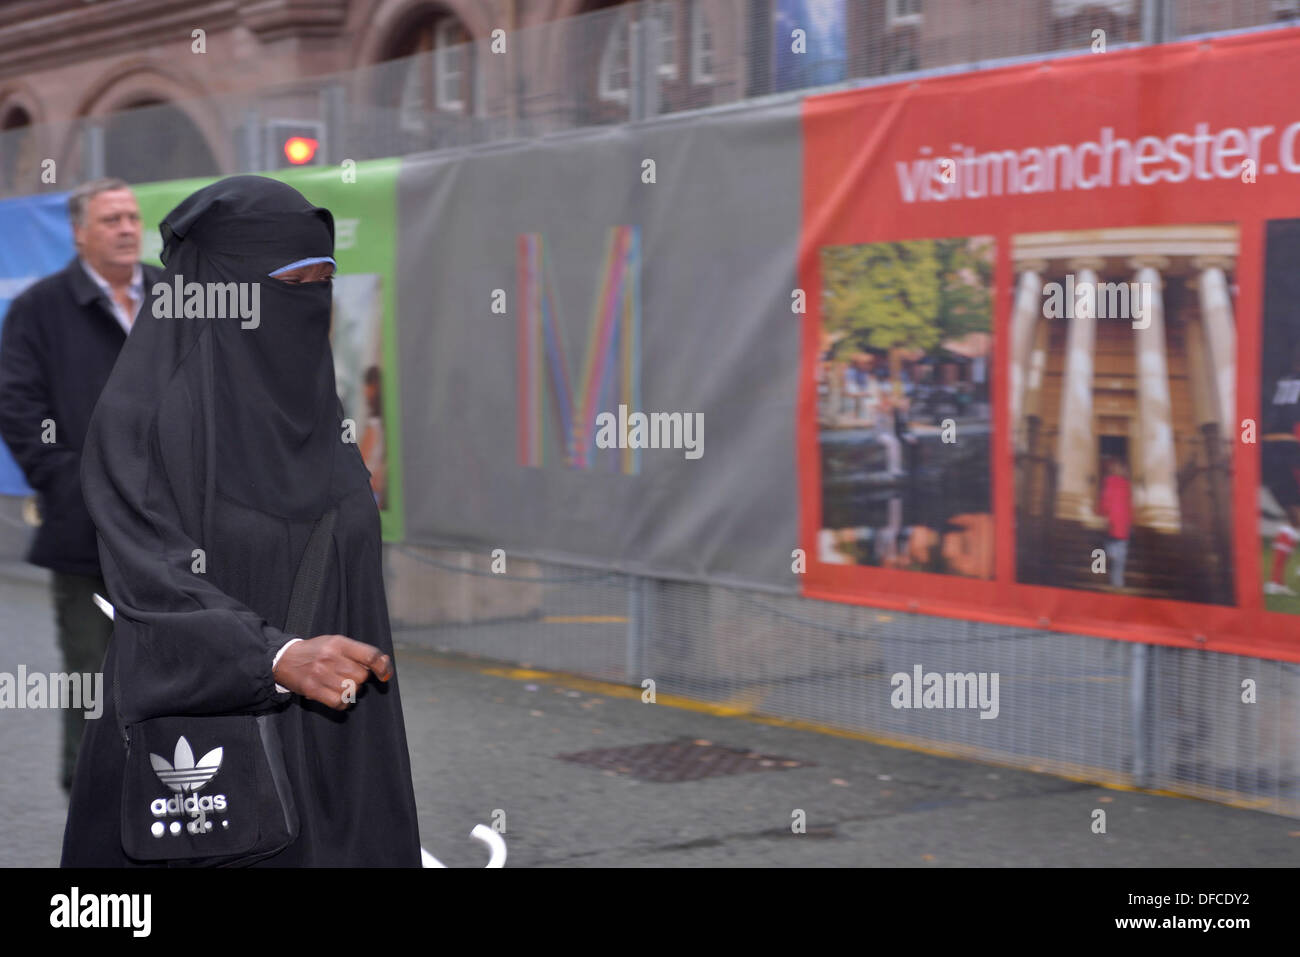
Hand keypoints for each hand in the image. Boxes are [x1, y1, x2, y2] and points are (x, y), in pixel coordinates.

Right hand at [273, 634, 391, 709]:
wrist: (284, 659)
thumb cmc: (317, 652)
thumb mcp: (337, 644)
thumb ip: (361, 653)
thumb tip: (385, 664)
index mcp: (339, 643)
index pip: (370, 656)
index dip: (382, 667)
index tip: (384, 675)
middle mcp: (330, 657)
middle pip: (361, 676)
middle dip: (359, 679)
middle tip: (348, 675)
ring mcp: (320, 674)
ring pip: (351, 690)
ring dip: (350, 691)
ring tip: (340, 684)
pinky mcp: (312, 689)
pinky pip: (339, 702)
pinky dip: (342, 702)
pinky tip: (336, 695)